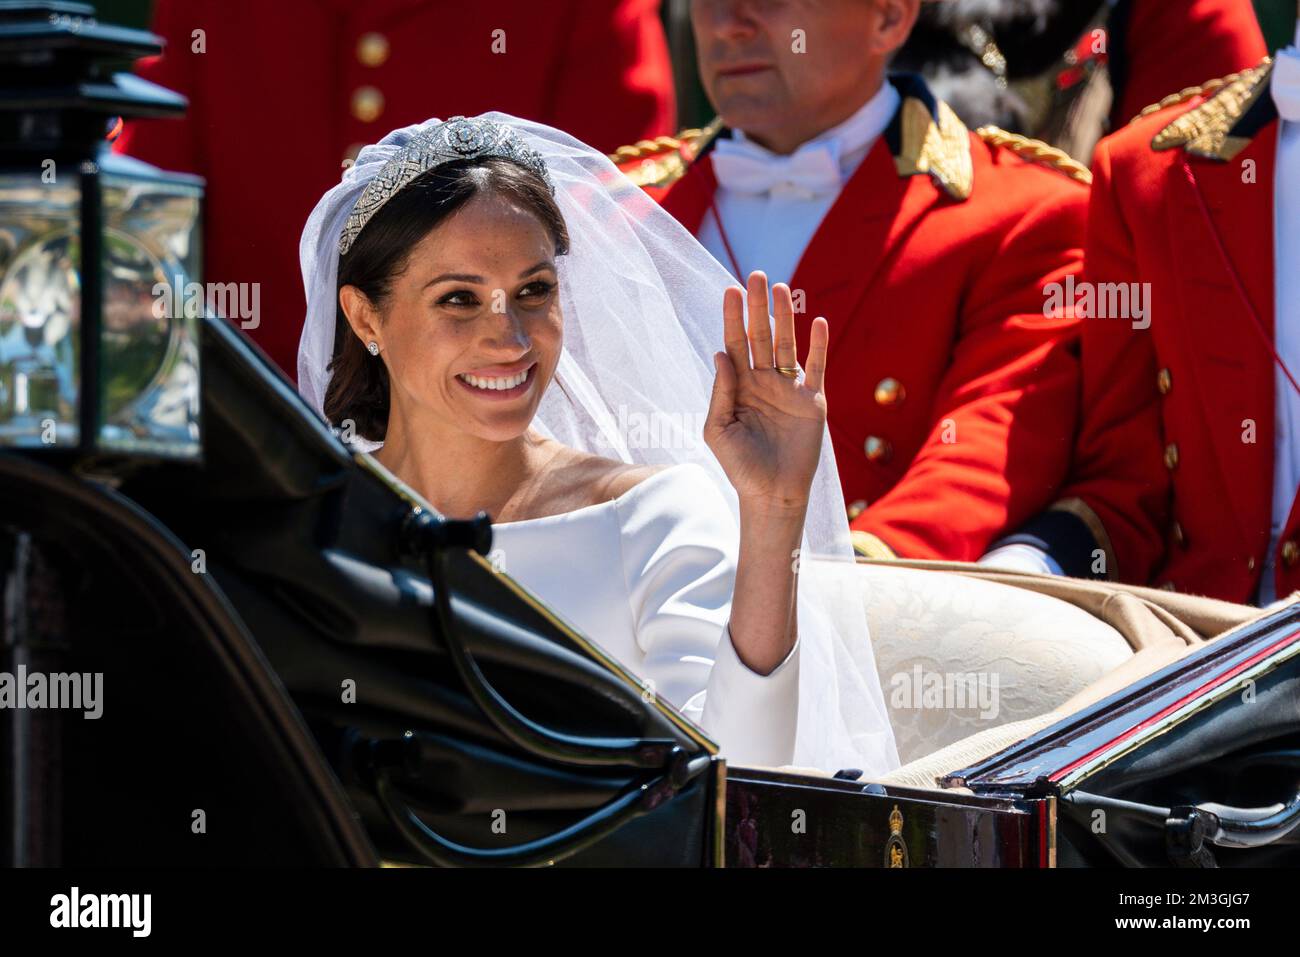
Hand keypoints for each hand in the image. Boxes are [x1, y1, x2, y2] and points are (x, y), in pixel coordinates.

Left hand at [704, 271, 828, 515]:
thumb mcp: (718, 429)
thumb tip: (721, 354)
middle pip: (760, 336)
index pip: (734, 344)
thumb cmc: (740, 466)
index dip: (732, 318)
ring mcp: (788, 390)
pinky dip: (819, 346)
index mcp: (738, 386)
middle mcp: (763, 382)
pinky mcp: (812, 402)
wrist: (772, 495)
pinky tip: (817, 322)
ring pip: (786, 345)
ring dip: (785, 317)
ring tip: (782, 289)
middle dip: (757, 307)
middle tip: (755, 275)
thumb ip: (721, 392)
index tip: (729, 291)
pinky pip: (817, 368)